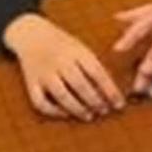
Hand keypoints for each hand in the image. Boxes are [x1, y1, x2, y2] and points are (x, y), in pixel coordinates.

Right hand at [3, 14, 124, 120]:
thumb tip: (111, 89)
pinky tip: (66, 114)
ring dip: (78, 109)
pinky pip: (40, 102)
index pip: (97, 72)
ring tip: (90, 116)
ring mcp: (44, 73)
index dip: (110, 90)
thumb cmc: (64, 44)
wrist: (32, 35)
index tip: (120, 104)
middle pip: (80, 85)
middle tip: (105, 111)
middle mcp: (60, 61)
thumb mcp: (81, 47)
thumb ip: (93, 65)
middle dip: (95, 101)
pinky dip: (53, 111)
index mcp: (76, 51)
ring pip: (62, 96)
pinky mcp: (31, 83)